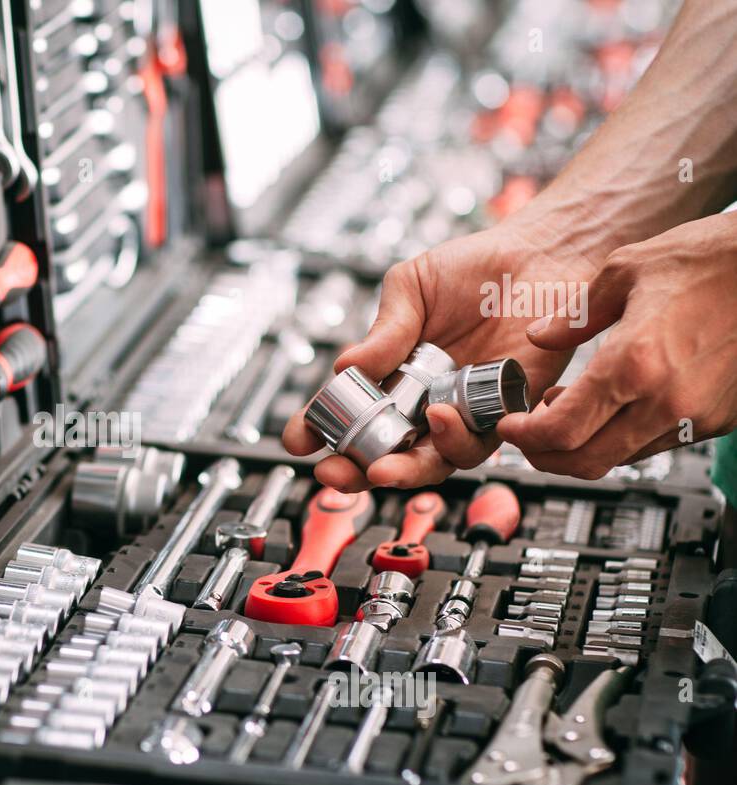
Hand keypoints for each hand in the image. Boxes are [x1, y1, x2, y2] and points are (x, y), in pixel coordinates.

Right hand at [283, 217, 601, 490]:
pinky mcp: (505, 413)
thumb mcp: (412, 288)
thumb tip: (346, 367)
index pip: (349, 412)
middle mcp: (424, 401)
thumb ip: (384, 331)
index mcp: (392, 374)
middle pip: (384, 452)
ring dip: (405, 470)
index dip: (319, 431)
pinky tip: (441, 417)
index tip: (298, 441)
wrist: (540, 255)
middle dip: (354, 471)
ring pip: (431, 461)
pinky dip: (456, 440)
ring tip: (386, 462)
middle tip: (335, 474)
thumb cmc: (476, 269)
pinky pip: (480, 443)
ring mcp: (463, 411)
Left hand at [497, 212, 736, 478]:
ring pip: (621, 457)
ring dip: (584, 445)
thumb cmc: (715, 258)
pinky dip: (622, 436)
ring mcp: (697, 415)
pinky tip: (613, 404)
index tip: (508, 426)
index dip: (524, 437)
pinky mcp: (721, 419)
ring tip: (565, 408)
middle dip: (545, 455)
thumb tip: (539, 337)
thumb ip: (575, 313)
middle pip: (586, 461)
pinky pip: (657, 443)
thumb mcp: (628, 269)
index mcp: (634, 363)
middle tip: (526, 434)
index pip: (561, 431)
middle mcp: (666, 400)